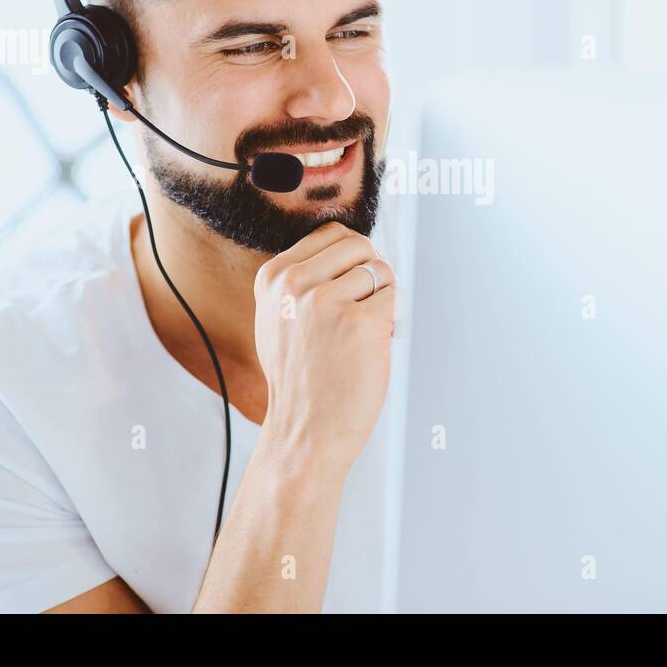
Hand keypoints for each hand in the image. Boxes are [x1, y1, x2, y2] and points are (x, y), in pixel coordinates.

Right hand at [253, 221, 395, 475]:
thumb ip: (302, 281)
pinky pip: (394, 298)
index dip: (352, 257)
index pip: (331, 234)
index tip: (353, 283)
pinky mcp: (360, 322)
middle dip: (371, 273)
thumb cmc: (300, 381)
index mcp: (273, 278)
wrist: (304, 432)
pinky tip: (372, 345)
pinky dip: (392, 320)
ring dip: (382, 299)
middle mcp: (296, 284)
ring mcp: (327, 301)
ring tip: (362, 333)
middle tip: (363, 308)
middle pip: (359, 245)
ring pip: (380, 271)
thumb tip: (350, 248)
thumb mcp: (278, 319)